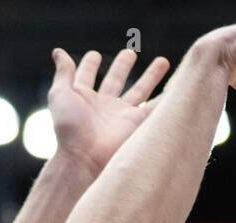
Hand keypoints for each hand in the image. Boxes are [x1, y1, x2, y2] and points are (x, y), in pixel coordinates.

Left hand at [47, 47, 170, 172]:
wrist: (84, 158)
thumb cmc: (68, 128)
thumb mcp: (60, 95)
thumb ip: (63, 73)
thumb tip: (58, 52)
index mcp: (83, 98)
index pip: (87, 76)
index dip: (89, 65)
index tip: (94, 56)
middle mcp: (103, 106)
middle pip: (116, 80)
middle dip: (123, 66)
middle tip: (130, 53)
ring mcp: (121, 115)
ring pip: (139, 90)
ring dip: (151, 76)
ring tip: (163, 61)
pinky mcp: (136, 124)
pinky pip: (155, 107)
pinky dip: (167, 97)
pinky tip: (177, 86)